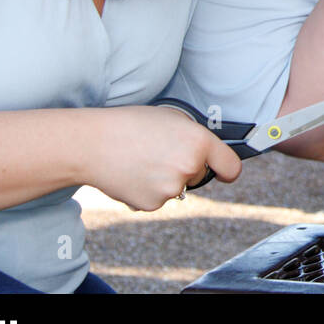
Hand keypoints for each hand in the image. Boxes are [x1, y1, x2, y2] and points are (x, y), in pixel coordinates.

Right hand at [81, 106, 242, 211]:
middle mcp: (189, 167)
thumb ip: (193, 137)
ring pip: (177, 187)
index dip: (227, 170)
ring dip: (165, 178)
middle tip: (159, 151)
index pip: (230, 166)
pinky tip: (133, 173)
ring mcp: (171, 189)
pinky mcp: (152, 204)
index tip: (224, 172)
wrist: (93, 143)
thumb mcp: (172, 118)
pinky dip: (148, 189)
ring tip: (141, 160)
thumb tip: (204, 153)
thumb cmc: (130, 125)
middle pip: (199, 174)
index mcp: (199, 142)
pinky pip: (158, 198)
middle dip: (185, 166)